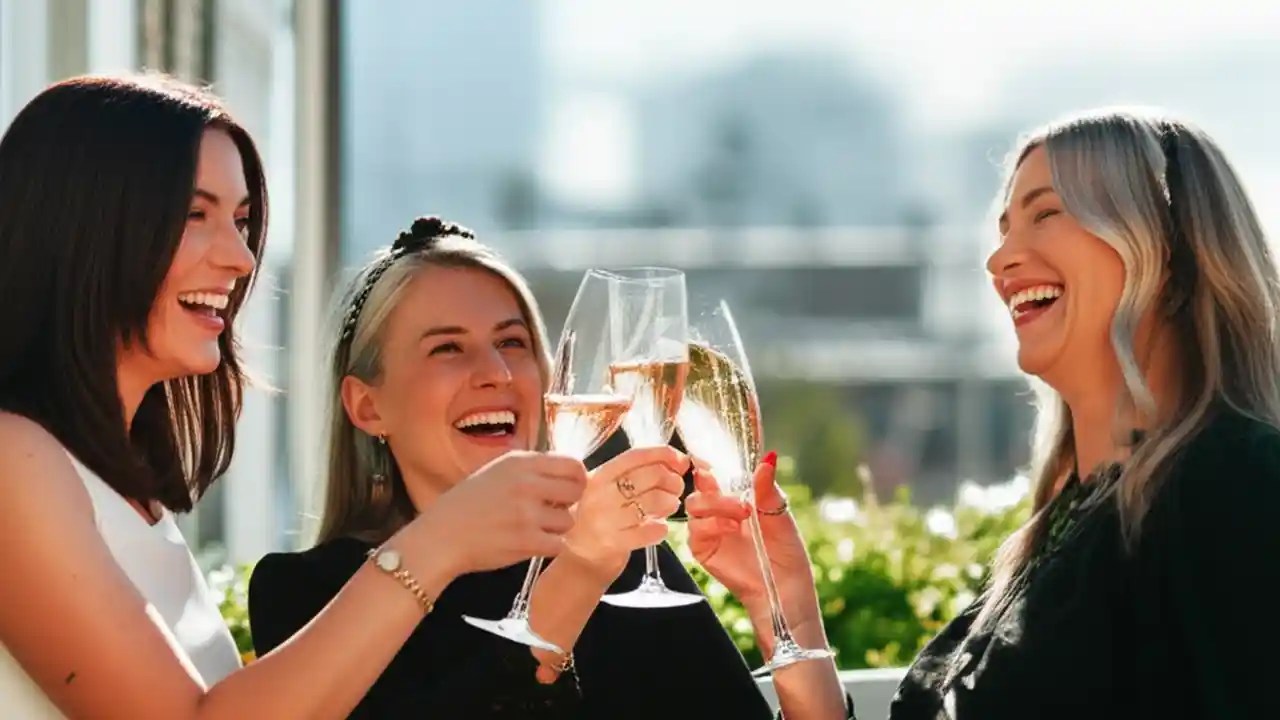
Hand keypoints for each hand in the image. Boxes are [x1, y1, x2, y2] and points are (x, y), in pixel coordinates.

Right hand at [404, 451, 587, 576]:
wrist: (442, 536)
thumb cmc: (467, 505)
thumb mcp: (496, 471)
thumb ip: (530, 470)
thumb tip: (566, 474)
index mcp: (520, 462)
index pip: (572, 463)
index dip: (577, 477)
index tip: (570, 487)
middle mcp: (527, 484)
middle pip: (577, 490)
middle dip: (570, 502)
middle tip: (554, 510)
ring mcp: (528, 513)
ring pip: (569, 520)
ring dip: (557, 527)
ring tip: (535, 528)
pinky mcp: (527, 541)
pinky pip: (559, 544)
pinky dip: (549, 547)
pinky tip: (532, 543)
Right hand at [562, 446, 688, 577]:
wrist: (580, 554)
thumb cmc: (600, 514)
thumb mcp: (608, 486)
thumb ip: (638, 470)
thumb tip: (679, 461)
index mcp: (600, 474)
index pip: (637, 456)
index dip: (663, 454)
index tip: (680, 460)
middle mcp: (601, 494)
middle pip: (652, 476)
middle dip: (673, 480)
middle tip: (675, 488)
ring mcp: (606, 519)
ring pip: (655, 501)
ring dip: (670, 502)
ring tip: (668, 506)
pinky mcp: (614, 543)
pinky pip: (652, 531)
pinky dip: (662, 527)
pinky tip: (658, 526)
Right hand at [685, 453, 822, 643]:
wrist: (785, 592)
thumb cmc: (788, 555)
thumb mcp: (781, 517)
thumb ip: (768, 490)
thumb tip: (768, 458)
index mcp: (740, 498)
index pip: (719, 473)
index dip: (713, 463)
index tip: (713, 456)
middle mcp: (722, 511)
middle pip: (701, 485)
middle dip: (713, 482)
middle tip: (734, 492)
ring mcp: (711, 530)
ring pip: (694, 504)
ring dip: (716, 503)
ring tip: (740, 514)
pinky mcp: (704, 549)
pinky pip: (694, 530)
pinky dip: (710, 524)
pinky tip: (730, 528)